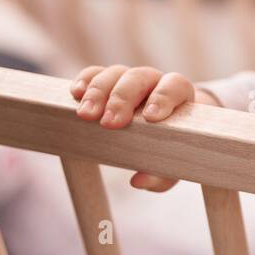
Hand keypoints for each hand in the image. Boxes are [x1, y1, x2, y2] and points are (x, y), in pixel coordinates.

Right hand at [70, 64, 215, 191]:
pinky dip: (85, 80)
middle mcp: (154, 82)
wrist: (166, 132)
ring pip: (115, 74)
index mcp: (179, 95)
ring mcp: (129, 78)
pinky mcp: (107, 81)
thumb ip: (161, 175)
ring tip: (85, 116)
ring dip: (98, 92)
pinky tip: (75, 94)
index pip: (175, 86)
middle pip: (139, 78)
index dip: (164, 97)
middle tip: (109, 123)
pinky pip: (95, 73)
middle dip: (122, 99)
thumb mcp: (171, 165)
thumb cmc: (172, 148)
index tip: (151, 117)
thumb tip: (139, 181)